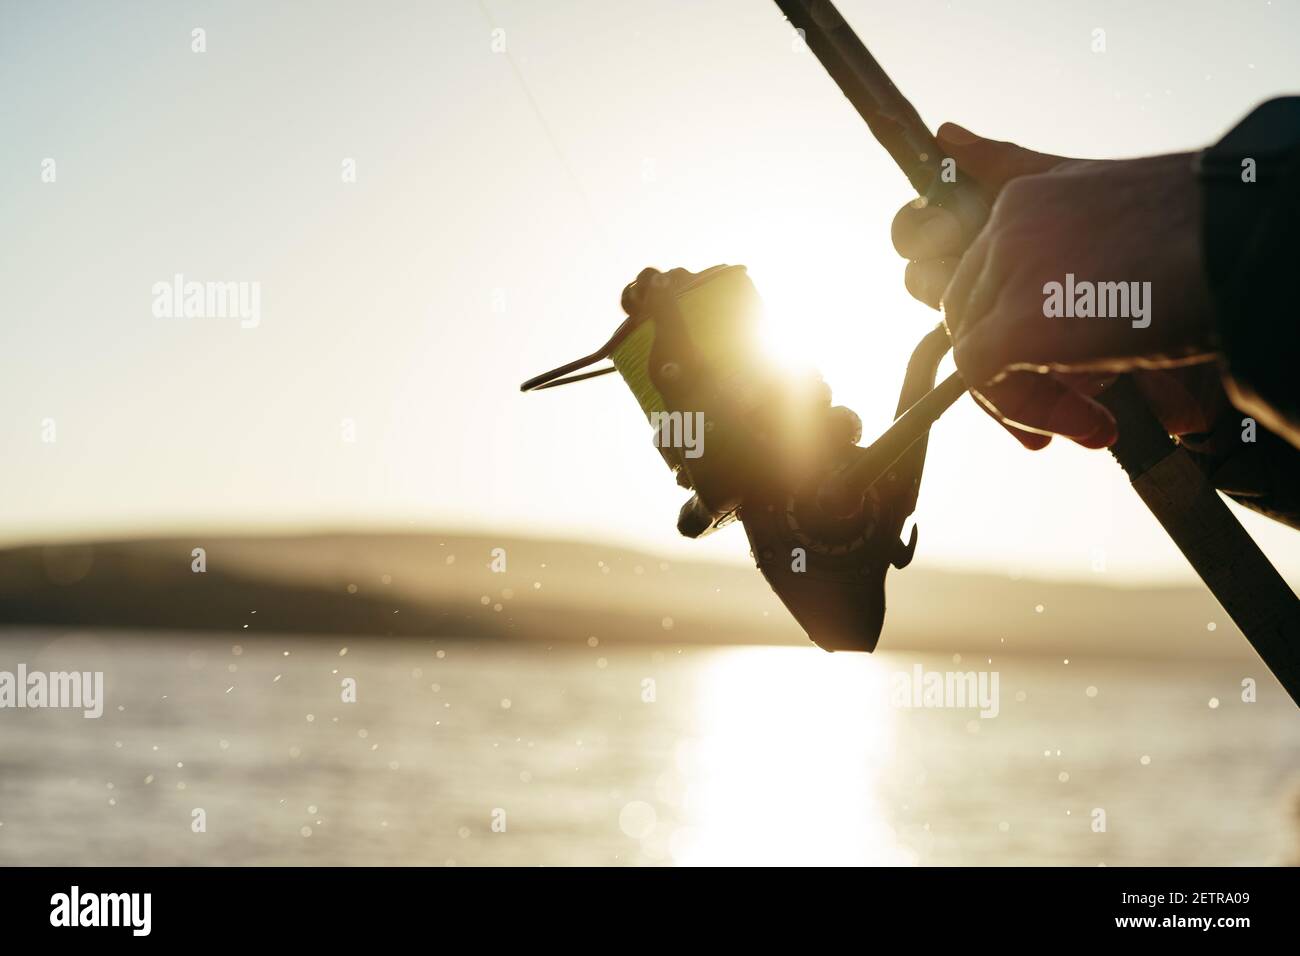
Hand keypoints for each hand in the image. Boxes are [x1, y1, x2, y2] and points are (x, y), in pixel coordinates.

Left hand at [892, 123, 1219, 447]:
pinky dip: (1031, 412)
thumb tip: (947, 135)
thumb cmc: (1204, 230)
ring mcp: (1009, 271)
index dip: (1006, 332)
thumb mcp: (1104, 199)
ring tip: (1096, 419)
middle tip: (1081, 406)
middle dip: (1013, 369)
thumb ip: (1024, 172)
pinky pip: (985, 380)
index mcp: (1027, 198)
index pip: (979, 277)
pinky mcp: (1018, 323)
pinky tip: (1094, 422)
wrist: (1250, 245)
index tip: (1056, 369)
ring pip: (974, 349)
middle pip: (970, 315)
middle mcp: (1005, 226)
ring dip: (1029, 399)